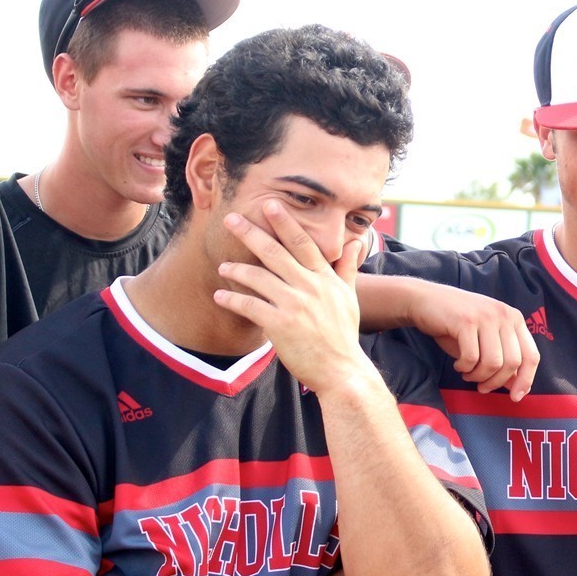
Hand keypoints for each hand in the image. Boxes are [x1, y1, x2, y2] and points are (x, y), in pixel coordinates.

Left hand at [213, 202, 373, 395]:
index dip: (285, 223)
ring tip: (222, 265)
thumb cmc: (343, 335)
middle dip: (252, 233)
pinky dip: (233, 299)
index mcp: (325, 279)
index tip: (270, 205)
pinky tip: (220, 295)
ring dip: (236, 269)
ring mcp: (295, 305)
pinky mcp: (280, 325)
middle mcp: (310, 287)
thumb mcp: (349, 298)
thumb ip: (347, 269)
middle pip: (276, 252)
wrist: (342, 370)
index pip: (303, 243)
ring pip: (259, 277)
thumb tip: (355, 244)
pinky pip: (250, 305)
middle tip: (232, 218)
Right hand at [403, 280, 540, 399]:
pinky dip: (464, 368)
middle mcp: (504, 315)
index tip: (515, 397)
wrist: (425, 301)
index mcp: (514, 319)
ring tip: (467, 375)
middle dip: (496, 382)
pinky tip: (458, 365)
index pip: (531, 355)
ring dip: (478, 376)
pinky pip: (471, 358)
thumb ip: (502, 360)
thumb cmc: (456, 325)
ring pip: (493, 363)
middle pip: (513, 363)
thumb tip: (516, 386)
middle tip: (481, 387)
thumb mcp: (484, 342)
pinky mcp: (466, 321)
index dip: (526, 380)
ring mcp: (485, 316)